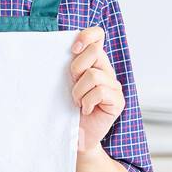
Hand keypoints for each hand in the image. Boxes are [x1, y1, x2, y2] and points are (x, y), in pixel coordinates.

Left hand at [69, 26, 124, 152]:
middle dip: (76, 69)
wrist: (75, 136)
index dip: (87, 35)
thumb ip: (65, 66)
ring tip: (77, 102)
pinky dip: (88, 102)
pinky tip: (86, 110)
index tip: (73, 49)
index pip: (97, 35)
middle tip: (72, 85)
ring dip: (79, 91)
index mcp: (93, 62)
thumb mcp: (63, 83)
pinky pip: (100, 92)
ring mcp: (114, 85)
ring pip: (94, 75)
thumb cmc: (66, 109)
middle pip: (95, 52)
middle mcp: (106, 70)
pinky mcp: (118, 101)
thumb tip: (54, 48)